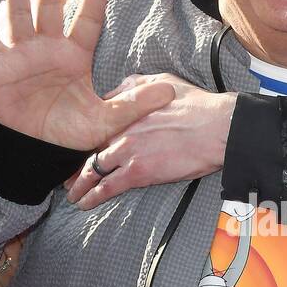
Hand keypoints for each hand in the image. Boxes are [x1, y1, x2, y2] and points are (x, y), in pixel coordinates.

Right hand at [0, 0, 174, 149]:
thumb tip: (172, 91)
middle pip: (50, 4)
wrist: (34, 150)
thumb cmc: (68, 132)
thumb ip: (136, 105)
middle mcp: (48, 47)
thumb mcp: (107, 121)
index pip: (88, 19)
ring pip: (19, 11)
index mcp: (75, 55)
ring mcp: (21, 54)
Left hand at [65, 73, 236, 207]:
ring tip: (73, 196)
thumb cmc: (197, 105)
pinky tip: (85, 204)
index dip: (85, 141)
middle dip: (77, 167)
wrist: (217, 127)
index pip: (96, 127)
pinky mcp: (139, 172)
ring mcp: (128, 151)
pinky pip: (108, 187)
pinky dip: (93, 196)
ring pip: (93, 170)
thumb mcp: (162, 82)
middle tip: (69, 179)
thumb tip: (121, 90)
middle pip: (90, 150)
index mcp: (126, 110)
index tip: (80, 151)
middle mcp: (121, 130)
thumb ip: (136, 86)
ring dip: (80, 185)